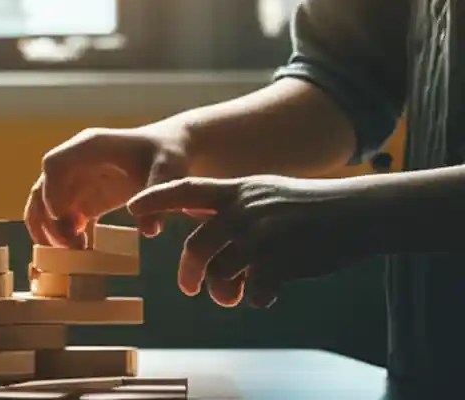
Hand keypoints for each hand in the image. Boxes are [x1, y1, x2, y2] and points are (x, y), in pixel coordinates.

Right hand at [26, 125, 190, 247]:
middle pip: (43, 188)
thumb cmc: (167, 155)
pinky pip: (61, 217)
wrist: (171, 153)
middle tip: (69, 245)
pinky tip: (80, 249)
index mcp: (88, 147)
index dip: (51, 190)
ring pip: (45, 205)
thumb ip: (156, 196)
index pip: (54, 164)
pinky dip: (62, 234)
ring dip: (49, 229)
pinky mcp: (83, 198)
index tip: (62, 218)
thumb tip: (148, 230)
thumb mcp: (167, 171)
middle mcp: (75, 162)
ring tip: (71, 251)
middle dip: (48, 218)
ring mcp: (76, 181)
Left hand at [127, 175, 374, 307]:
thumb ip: (232, 209)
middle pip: (196, 247)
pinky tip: (266, 295)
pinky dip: (256, 298)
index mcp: (236, 191)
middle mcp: (244, 211)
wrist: (357, 213)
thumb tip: (203, 233)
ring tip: (231, 296)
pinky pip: (253, 291)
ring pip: (221, 272)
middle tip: (190, 288)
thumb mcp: (265, 194)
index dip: (155, 197)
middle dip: (189, 273)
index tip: (131, 206)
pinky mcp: (281, 260)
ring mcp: (262, 235)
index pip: (185, 190)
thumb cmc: (309, 207)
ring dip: (223, 291)